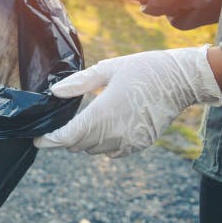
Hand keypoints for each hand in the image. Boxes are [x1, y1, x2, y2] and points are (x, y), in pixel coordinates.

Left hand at [35, 46, 221, 157]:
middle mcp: (115, 132)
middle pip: (78, 145)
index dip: (50, 140)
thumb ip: (79, 83)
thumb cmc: (143, 69)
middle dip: (65, 137)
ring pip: (93, 150)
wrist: (183, 80)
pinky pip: (112, 153)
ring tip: (83, 122)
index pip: (68, 137)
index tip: (38, 139)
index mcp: (104, 113)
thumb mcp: (108, 69)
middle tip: (60, 124)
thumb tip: (54, 92)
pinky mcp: (140, 144)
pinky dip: (103, 144)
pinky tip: (105, 127)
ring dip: (84, 141)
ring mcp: (129, 141)